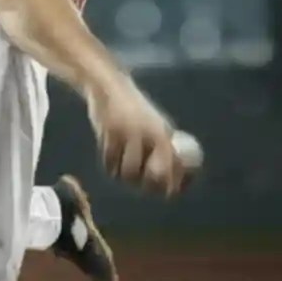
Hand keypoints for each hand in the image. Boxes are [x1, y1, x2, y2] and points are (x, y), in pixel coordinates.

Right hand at [86, 78, 187, 197]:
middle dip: (147, 185)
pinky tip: (110, 162)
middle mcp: (149, 135)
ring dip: (124, 176)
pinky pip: (109, 162)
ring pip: (128, 171)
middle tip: (141, 186)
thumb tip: (170, 170)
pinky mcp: (109, 135)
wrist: (109, 87)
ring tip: (122, 172)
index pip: (172, 166)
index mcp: (163, 133)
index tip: (168, 193)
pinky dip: (110, 166)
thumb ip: (161, 143)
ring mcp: (128, 135)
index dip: (171, 184)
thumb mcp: (154, 122)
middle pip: (152, 175)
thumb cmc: (133, 107)